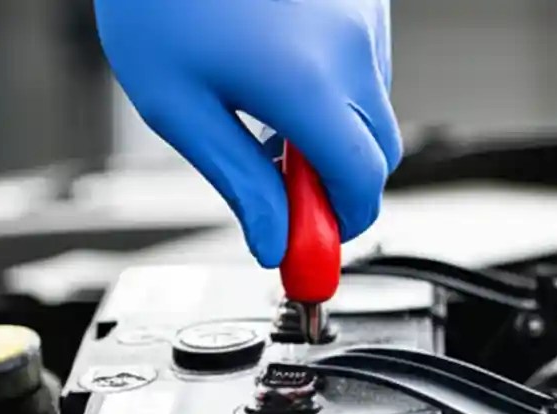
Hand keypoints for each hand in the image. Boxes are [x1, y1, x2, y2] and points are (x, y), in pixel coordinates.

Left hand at [95, 0, 400, 267]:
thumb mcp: (178, 107)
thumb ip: (237, 180)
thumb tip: (272, 241)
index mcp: (308, 82)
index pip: (359, 184)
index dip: (337, 228)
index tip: (308, 249)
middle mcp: (352, 44)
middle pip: (378, 151)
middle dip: (335, 188)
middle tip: (280, 198)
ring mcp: (363, 13)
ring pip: (373, 106)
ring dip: (332, 135)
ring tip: (260, 121)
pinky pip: (366, 62)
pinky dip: (335, 90)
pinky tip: (275, 77)